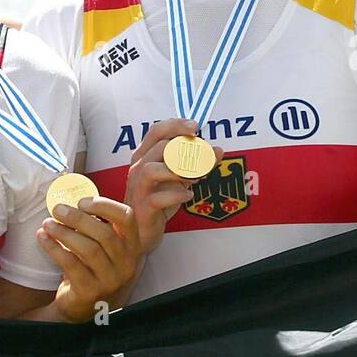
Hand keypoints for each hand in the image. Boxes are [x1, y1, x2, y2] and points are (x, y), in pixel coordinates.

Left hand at [37, 196, 140, 322]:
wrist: (82, 306)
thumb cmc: (91, 269)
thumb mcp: (102, 248)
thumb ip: (96, 226)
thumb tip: (71, 202)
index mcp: (133, 247)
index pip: (127, 218)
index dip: (104, 206)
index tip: (82, 202)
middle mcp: (127, 264)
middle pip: (104, 233)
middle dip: (77, 218)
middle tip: (57, 210)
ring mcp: (110, 280)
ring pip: (88, 249)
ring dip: (64, 232)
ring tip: (48, 224)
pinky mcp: (91, 291)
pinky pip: (71, 264)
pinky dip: (54, 248)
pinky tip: (43, 238)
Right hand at [123, 118, 223, 254]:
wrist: (141, 231)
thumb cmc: (158, 200)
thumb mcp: (179, 178)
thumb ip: (197, 163)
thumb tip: (218, 150)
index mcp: (145, 156)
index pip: (156, 131)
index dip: (176, 125)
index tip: (196, 127)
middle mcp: (138, 168)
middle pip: (160, 148)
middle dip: (186, 151)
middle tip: (203, 161)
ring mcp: (138, 188)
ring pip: (152, 170)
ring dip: (179, 171)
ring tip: (195, 178)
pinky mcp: (143, 207)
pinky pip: (158, 197)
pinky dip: (177, 195)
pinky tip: (188, 195)